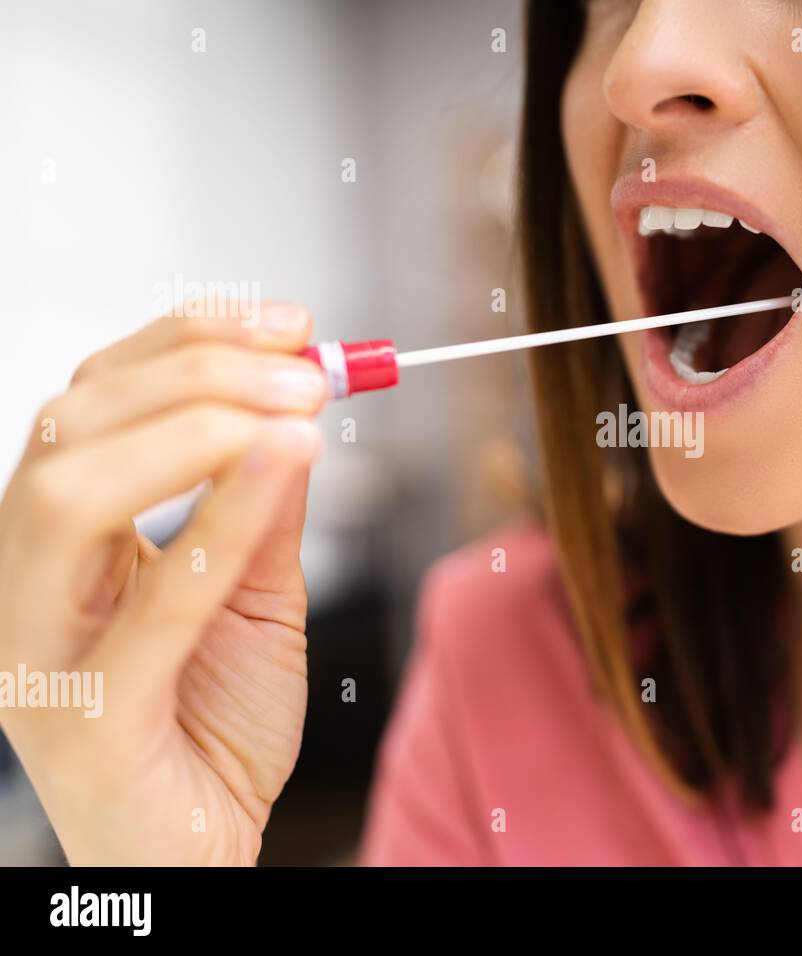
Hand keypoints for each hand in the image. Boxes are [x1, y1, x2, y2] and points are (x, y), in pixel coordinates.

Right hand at [0, 300, 326, 864]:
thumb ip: (264, 508)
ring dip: (193, 428)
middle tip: (307, 367)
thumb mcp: (256, 594)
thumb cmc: (217, 724)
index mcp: (56, 542)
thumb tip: (297, 408)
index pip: (93, 405)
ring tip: (297, 407)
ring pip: (66, 496)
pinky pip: (149, 603)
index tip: (287, 320)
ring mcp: (37, 651)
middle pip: (68, 431)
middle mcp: (24, 584)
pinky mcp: (83, 716)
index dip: (184, 342)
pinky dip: (219, 517)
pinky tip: (286, 461)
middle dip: (195, 374)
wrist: (203, 849)